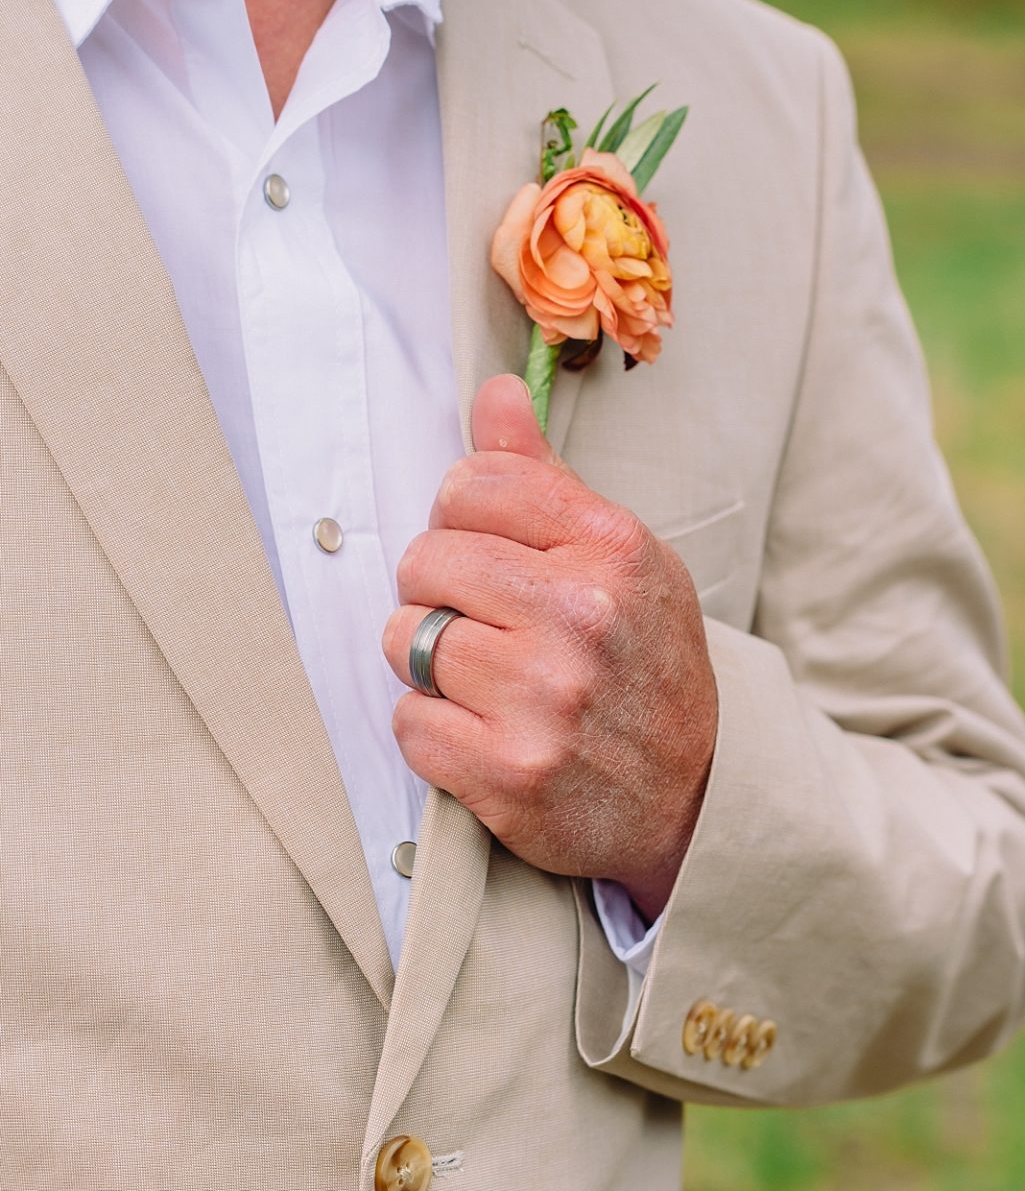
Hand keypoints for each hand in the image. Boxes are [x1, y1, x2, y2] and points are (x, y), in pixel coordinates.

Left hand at [382, 373, 717, 921]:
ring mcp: (542, 698)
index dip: (461, 519)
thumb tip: (495, 393)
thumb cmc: (646, 667)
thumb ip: (547, 481)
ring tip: (484, 682)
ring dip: (427, 663)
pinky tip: (480, 733)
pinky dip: (432, 731)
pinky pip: (408, 722)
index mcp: (612, 548)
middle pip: (425, 560)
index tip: (487, 555)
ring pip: (404, 639)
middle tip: (486, 627)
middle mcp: (580, 616)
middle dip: (438, 592)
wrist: (692, 797)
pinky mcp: (507, 772)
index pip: (471, 484)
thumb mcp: (623, 561)